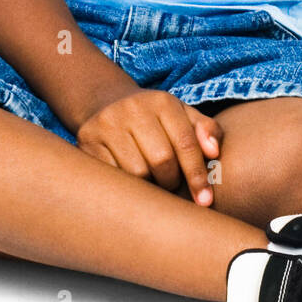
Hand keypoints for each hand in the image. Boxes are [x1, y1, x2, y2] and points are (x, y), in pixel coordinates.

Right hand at [76, 88, 222, 206]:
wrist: (108, 104)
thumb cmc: (156, 120)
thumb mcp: (183, 116)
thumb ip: (207, 130)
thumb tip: (214, 152)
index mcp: (162, 101)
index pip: (185, 143)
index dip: (197, 175)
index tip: (205, 200)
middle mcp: (133, 108)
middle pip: (161, 160)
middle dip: (171, 181)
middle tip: (171, 186)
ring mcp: (107, 123)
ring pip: (136, 172)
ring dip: (149, 187)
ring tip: (152, 184)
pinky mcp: (87, 140)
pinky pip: (112, 175)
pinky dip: (126, 185)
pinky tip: (131, 184)